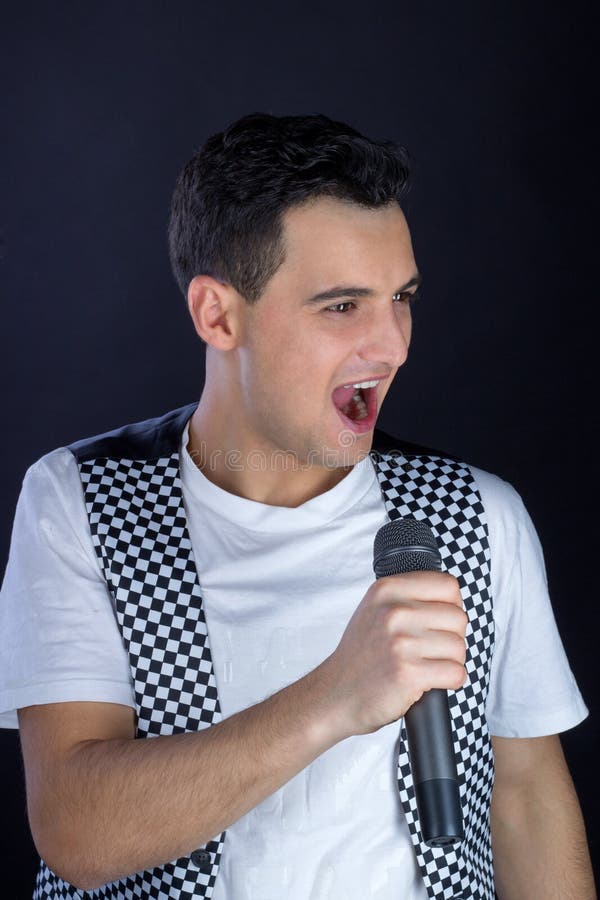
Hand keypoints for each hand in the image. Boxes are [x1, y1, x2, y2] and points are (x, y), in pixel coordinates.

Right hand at [319, 571, 467, 737]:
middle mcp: (393, 611)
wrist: (336, 694)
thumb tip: (453, 599)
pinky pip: (457, 673)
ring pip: (459, 648)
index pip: (448, 586)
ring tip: (424, 666)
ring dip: (449, 662)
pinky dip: (450, 682)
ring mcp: (401, 642)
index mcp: (386, 589)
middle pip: (458, 617)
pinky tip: (427, 682)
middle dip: (451, 637)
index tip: (438, 622)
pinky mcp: (409, 673)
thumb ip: (409, 597)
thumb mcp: (376, 609)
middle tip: (428, 650)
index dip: (451, 606)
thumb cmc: (362, 655)